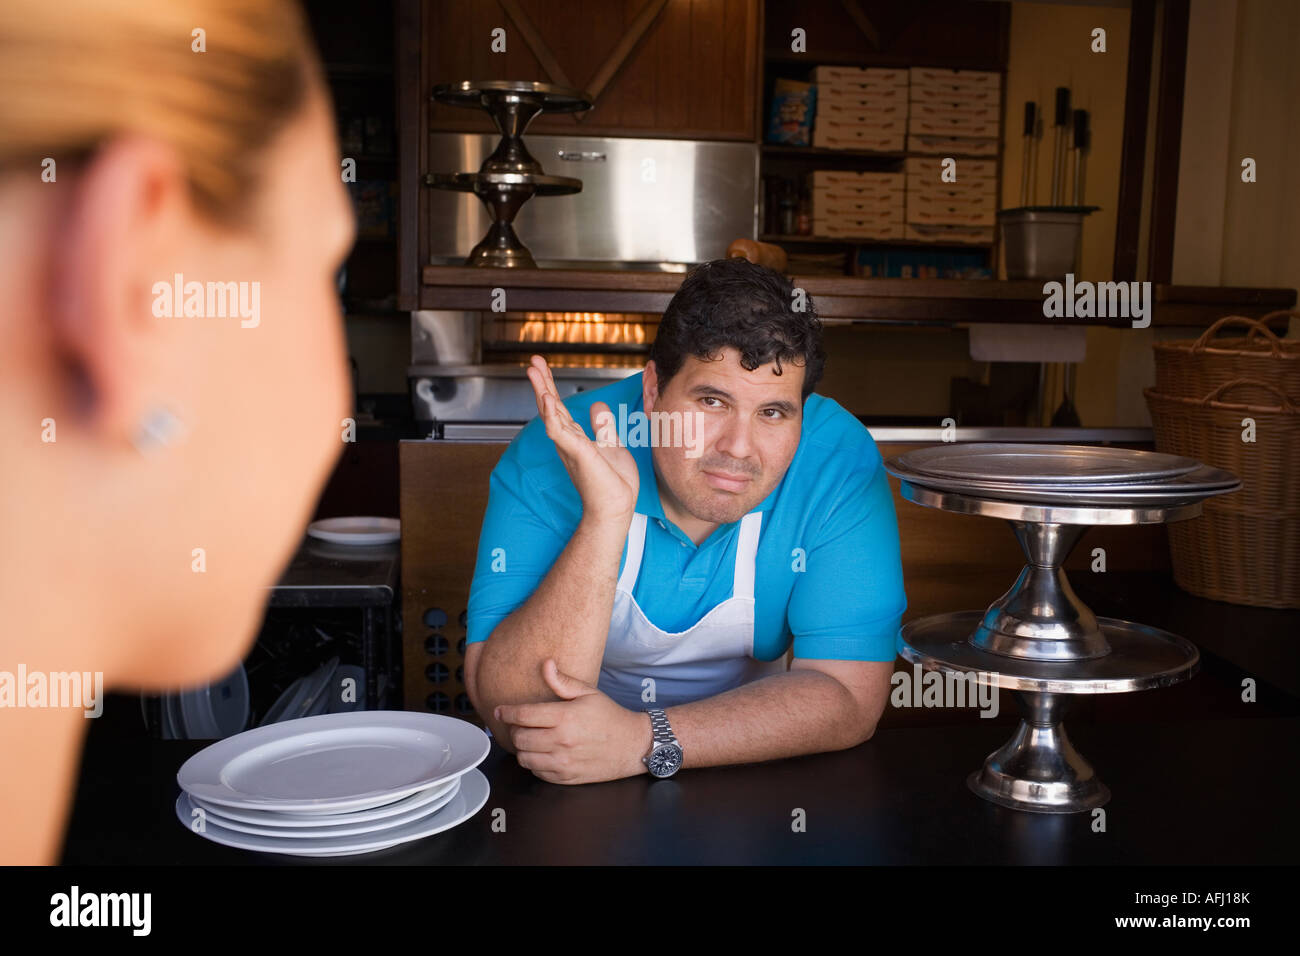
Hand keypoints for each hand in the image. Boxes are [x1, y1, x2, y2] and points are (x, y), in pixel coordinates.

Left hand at [496, 659, 649, 784]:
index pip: (523, 715)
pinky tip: (543, 753)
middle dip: (515, 730)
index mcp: (565, 717)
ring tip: (531, 739)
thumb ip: (562, 681)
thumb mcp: (588, 693)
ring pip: (524, 758)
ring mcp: (563, 763)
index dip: (506, 712)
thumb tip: (545, 664)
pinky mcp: (566, 778)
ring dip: (523, 748)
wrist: (632, 746)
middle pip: (519, 738)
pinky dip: (534, 763)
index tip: (500, 710)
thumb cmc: (610, 716)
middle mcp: (561, 741)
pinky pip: (537, 773)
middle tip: (520, 724)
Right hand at [525, 354, 637, 522]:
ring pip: (551, 415)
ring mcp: (570, 447)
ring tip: (534, 371)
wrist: (616, 509)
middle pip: (551, 407)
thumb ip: (603, 427)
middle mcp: (568, 441)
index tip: (542, 367)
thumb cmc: (613, 484)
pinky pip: (560, 432)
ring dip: (543, 391)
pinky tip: (547, 400)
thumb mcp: (611, 446)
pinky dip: (552, 416)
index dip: (551, 387)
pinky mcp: (577, 454)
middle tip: (533, 361)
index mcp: (575, 439)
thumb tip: (597, 406)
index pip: (560, 408)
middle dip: (542, 383)